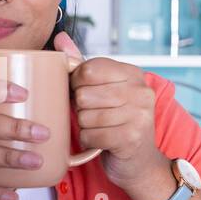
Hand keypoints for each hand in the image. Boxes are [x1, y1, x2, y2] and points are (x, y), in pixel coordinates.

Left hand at [52, 31, 169, 199]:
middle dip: (81, 108)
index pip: (88, 69)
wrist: (139, 162)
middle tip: (94, 115)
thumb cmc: (117, 122)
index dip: (77, 83)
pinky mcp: (131, 138)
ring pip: (85, 116)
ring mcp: (139, 115)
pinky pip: (90, 135)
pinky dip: (88, 141)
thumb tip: (60, 38)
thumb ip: (82, 64)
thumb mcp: (103, 89)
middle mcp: (140, 91)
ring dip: (85, 126)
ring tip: (99, 128)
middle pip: (84, 94)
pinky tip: (100, 141)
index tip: (86, 93)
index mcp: (133, 73)